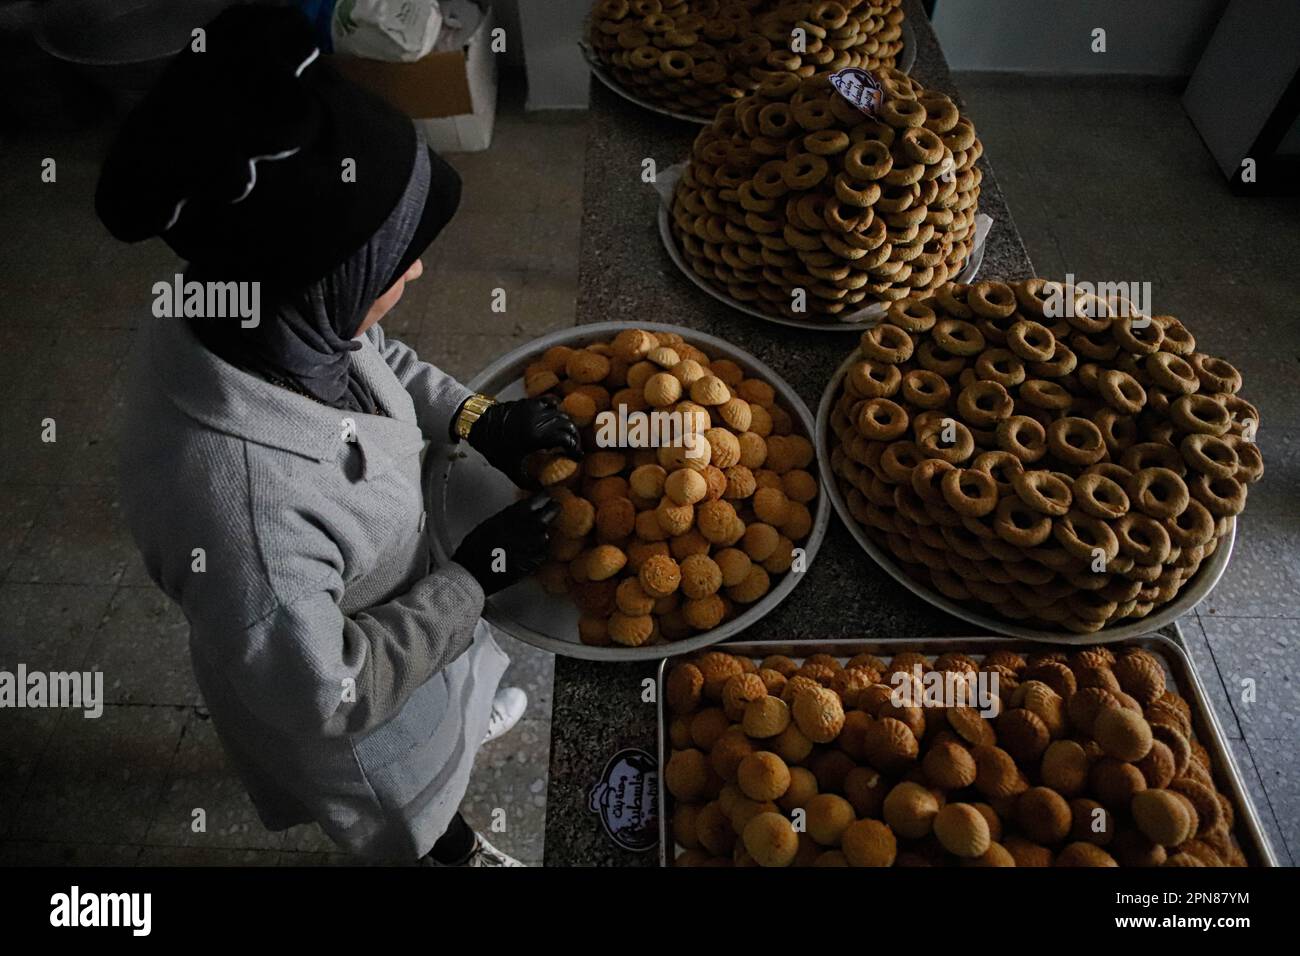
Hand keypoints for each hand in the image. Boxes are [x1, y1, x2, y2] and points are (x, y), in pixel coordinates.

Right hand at [452, 494, 559, 594]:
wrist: (472, 572)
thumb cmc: (475, 547)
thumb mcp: (491, 522)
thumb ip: (511, 515)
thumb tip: (523, 510)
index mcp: (515, 515)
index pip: (540, 499)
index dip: (544, 497)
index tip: (547, 497)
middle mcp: (528, 529)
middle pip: (550, 514)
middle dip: (552, 510)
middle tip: (553, 508)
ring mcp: (532, 547)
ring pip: (547, 535)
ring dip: (544, 532)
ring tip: (537, 533)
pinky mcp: (533, 562)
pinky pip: (543, 552)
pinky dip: (540, 549)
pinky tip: (532, 549)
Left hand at [467, 396, 582, 487]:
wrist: (480, 425)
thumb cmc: (495, 448)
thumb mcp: (511, 469)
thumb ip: (528, 481)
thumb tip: (541, 489)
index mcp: (536, 437)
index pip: (566, 440)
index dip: (575, 449)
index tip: (577, 457)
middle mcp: (539, 420)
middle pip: (568, 426)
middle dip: (574, 438)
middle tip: (574, 448)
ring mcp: (535, 409)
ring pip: (561, 414)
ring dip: (567, 425)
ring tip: (566, 436)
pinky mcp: (531, 402)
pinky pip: (551, 403)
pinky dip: (557, 410)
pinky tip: (555, 419)